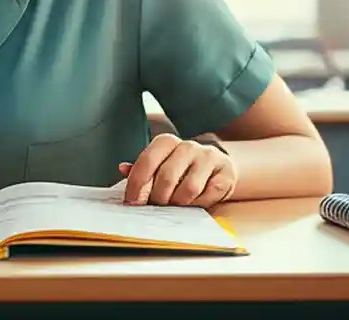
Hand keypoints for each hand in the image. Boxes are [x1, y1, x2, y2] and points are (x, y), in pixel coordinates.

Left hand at [119, 133, 236, 207]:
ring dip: (179, 203)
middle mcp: (188, 146)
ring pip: (188, 189)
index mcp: (166, 142)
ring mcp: (208, 158)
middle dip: (158, 198)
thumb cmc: (181, 171)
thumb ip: (142, 170)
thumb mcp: (160, 167)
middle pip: (166, 177)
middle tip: (157, 206)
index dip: (136, 184)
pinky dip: (200, 204)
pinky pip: (209, 195)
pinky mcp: (226, 173)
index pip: (147, 161)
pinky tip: (197, 201)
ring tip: (177, 204)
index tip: (132, 202)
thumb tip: (122, 168)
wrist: (217, 169)